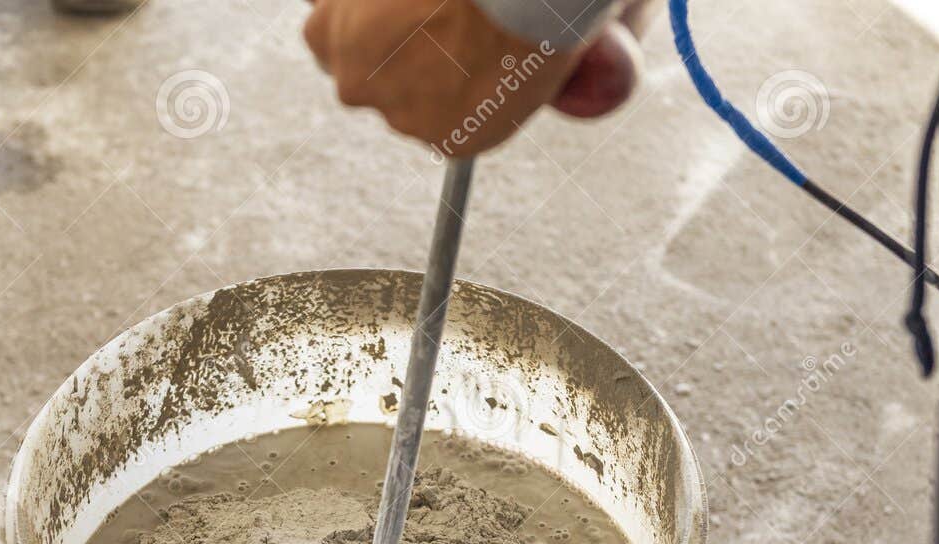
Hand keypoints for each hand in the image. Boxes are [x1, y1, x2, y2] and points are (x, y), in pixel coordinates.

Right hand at [303, 0, 642, 156]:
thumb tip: (614, 85)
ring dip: (367, 15)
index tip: (460, 25)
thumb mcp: (602, 36)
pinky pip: (324, 15)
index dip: (448, 57)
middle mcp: (406, 122)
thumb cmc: (558, 2)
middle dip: (404, 38)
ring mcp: (360, 81)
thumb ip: (608, 67)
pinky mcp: (328, 36)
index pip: (442, 105)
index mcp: (463, 135)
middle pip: (388, 80)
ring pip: (346, 45)